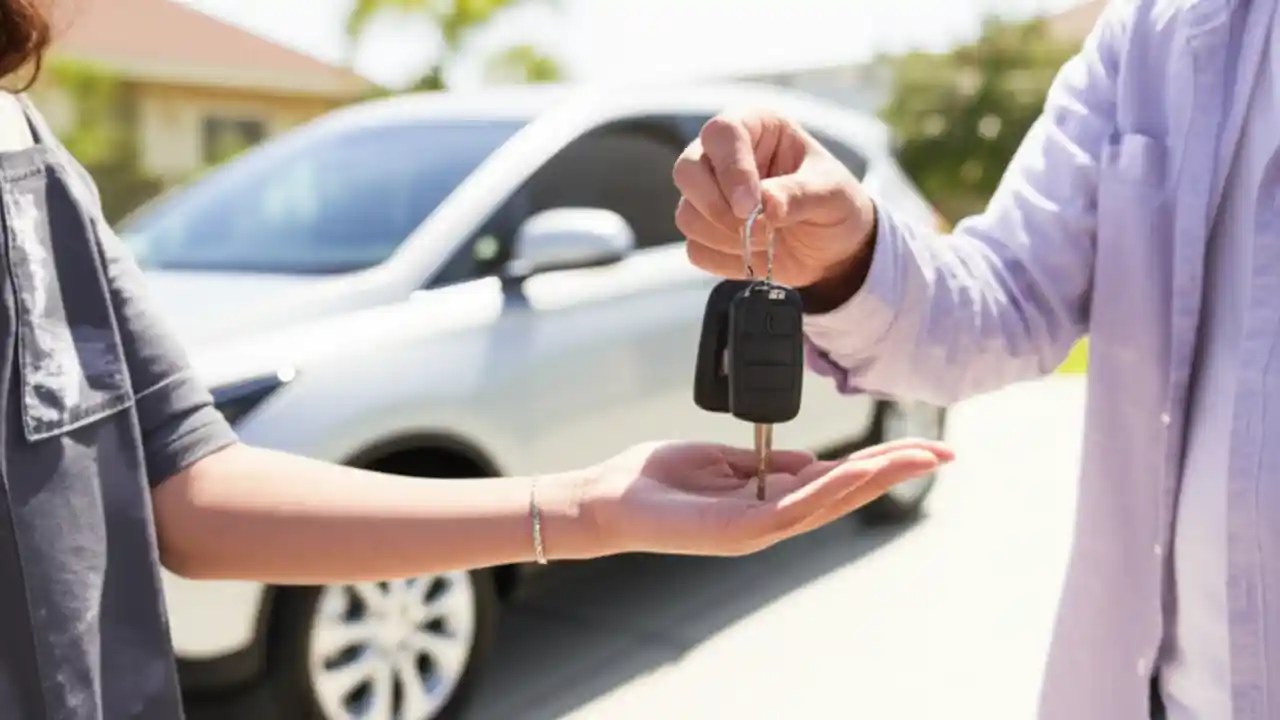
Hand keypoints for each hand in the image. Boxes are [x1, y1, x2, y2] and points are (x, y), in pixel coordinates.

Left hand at [580, 439, 952, 556]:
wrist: (607, 498)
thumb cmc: (656, 479)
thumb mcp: (720, 459)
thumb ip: (765, 462)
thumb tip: (808, 460)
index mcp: (768, 498)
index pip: (835, 479)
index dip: (880, 462)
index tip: (921, 443)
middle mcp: (772, 518)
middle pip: (847, 492)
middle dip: (897, 470)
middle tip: (945, 450)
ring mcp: (760, 529)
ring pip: (833, 501)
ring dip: (878, 476)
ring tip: (919, 454)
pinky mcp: (742, 532)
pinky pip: (797, 507)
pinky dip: (833, 487)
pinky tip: (862, 466)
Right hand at [673, 110, 876, 292]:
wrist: (833, 249)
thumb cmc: (834, 204)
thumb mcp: (831, 194)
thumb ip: (799, 194)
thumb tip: (765, 206)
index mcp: (756, 128)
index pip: (722, 133)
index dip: (731, 169)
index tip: (751, 206)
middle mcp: (723, 156)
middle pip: (687, 171)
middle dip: (718, 208)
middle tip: (757, 228)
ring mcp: (709, 195)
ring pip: (687, 215)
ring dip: (727, 238)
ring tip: (768, 240)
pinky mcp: (705, 232)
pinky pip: (696, 249)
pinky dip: (726, 259)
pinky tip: (756, 254)